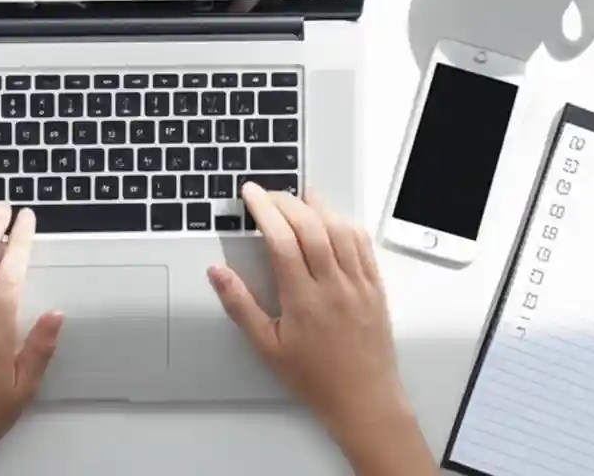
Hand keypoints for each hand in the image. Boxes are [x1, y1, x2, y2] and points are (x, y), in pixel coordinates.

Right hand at [207, 183, 435, 475]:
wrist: (364, 400)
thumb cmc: (316, 378)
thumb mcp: (267, 347)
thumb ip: (240, 305)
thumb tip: (218, 273)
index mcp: (303, 299)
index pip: (281, 240)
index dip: (264, 209)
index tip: (251, 193)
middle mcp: (333, 285)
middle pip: (310, 226)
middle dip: (285, 201)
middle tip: (268, 193)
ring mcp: (358, 284)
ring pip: (339, 229)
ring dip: (318, 206)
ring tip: (300, 194)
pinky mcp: (375, 287)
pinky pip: (363, 245)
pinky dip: (346, 224)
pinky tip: (334, 219)